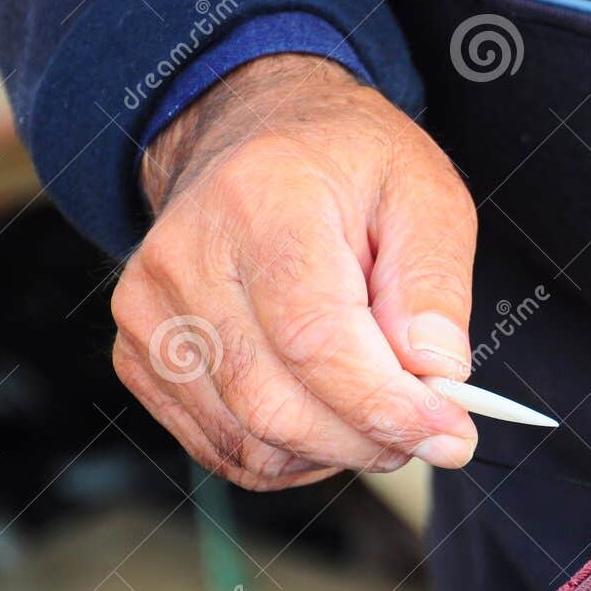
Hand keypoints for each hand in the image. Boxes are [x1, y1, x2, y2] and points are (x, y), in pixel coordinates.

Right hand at [110, 54, 478, 490]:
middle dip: (368, 440)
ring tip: (376, 409)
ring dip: (333, 451)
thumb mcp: (425, 196)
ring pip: (250, 441)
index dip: (385, 406)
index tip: (450, 435)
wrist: (248, 134)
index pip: (314, 341)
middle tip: (426, 430)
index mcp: (262, 201)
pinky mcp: (140, 355)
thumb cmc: (346, 167)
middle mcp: (188, 258)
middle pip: (276, 407)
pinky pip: (222, 448)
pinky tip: (325, 415)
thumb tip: (437, 377)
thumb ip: (436, 288)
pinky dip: (289, 455)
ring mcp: (149, 311)